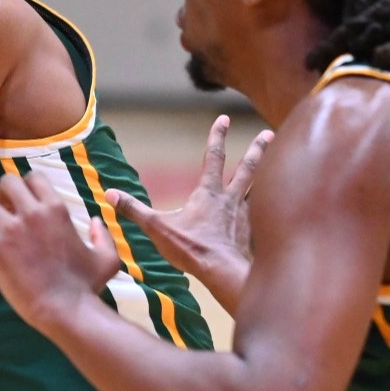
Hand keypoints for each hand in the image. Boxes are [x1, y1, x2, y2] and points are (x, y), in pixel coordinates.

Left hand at [0, 169, 121, 334]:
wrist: (66, 309)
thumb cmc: (85, 286)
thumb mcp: (106, 259)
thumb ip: (103, 237)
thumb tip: (95, 220)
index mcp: (57, 209)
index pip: (34, 177)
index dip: (26, 189)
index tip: (24, 207)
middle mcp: (33, 213)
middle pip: (6, 182)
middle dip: (2, 197)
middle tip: (4, 217)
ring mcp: (12, 229)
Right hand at [108, 115, 268, 304]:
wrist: (224, 272)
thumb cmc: (191, 248)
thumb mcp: (157, 228)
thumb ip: (133, 210)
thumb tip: (109, 194)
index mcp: (208, 193)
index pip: (213, 157)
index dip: (217, 136)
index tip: (224, 118)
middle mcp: (230, 199)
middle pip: (247, 168)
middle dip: (257, 149)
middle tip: (268, 134)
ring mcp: (244, 216)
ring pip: (258, 189)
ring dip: (267, 175)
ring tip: (280, 165)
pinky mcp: (252, 233)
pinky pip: (262, 215)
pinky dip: (267, 209)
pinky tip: (272, 211)